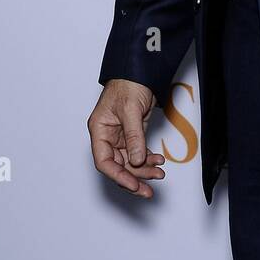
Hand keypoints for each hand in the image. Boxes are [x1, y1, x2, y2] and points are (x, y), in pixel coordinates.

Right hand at [88, 79, 165, 199]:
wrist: (140, 70)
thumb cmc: (129, 83)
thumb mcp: (131, 109)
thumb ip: (133, 136)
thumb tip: (136, 160)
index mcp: (99, 130)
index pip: (104, 161)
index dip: (119, 176)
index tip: (134, 185)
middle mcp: (107, 135)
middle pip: (118, 165)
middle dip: (134, 177)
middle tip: (149, 189)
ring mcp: (120, 135)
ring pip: (129, 161)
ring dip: (144, 169)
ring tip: (160, 172)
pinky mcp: (132, 133)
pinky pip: (137, 152)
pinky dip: (147, 158)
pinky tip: (158, 160)